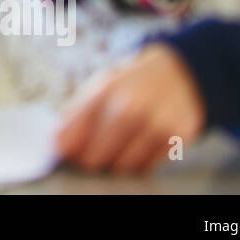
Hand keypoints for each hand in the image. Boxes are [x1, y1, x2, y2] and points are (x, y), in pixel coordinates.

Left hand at [56, 43, 206, 174]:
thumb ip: (77, 113)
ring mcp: (155, 122)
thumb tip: (58, 143)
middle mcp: (131, 106)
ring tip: (119, 146)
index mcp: (105, 89)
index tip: (65, 151)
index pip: (74, 131)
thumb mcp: (102, 86)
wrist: (180, 74)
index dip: (67, 146)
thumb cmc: (132, 83)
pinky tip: (140, 145)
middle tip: (91, 154)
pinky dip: (140, 161)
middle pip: (95, 156)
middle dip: (89, 158)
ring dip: (116, 161)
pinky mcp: (177, 137)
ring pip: (122, 165)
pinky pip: (148, 166)